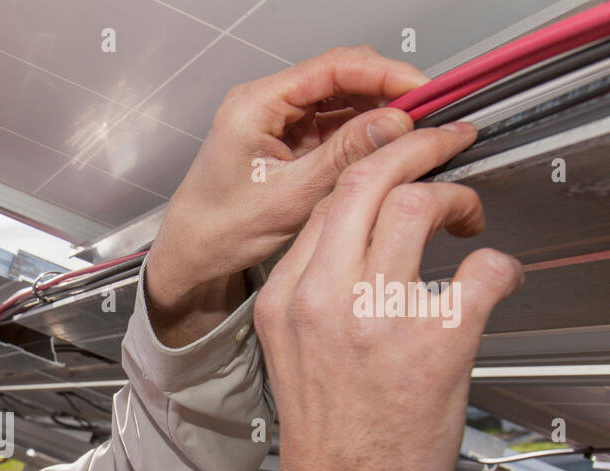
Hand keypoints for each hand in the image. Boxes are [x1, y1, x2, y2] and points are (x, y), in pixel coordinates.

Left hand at [144, 46, 427, 344]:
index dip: (384, 74)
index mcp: (256, 105)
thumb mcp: (290, 196)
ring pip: (342, 99)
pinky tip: (385, 148)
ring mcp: (278, 119)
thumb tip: (396, 123)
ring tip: (412, 135)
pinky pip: (334, 123)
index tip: (424, 91)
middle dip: (387, 91)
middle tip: (427, 115)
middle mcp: (266, 103)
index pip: (332, 68)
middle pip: (341, 76)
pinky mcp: (287, 138)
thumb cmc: (220, 229)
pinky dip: (362, 132)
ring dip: (378, 112)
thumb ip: (344, 157)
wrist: (192, 253)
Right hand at [248, 121, 523, 470]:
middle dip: (416, 148)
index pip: (325, 203)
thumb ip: (317, 296)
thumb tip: (364, 246)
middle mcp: (322, 297)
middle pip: (366, 182)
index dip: (371, 167)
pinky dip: (499, 265)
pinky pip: (482, 269)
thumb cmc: (326, 442)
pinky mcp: (434, 342)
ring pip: (418, 205)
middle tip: (447, 146)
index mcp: (285, 299)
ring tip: (468, 220)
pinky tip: (495, 279)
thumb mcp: (293, 354)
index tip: (398, 162)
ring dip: (456, 199)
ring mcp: (376, 316)